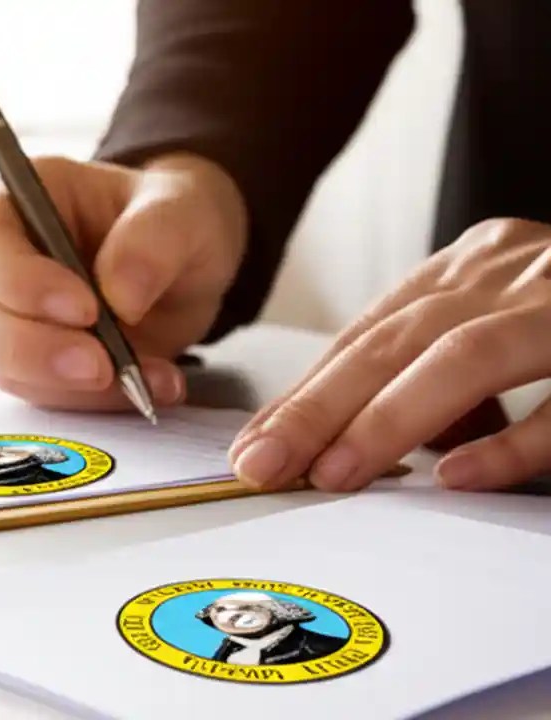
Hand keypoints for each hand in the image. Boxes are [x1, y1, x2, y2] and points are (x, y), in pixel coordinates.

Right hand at [0, 152, 246, 411]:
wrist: (189, 267)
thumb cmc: (173, 219)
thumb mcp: (183, 209)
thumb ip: (154, 240)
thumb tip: (121, 295)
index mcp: (18, 202)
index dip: (20, 282)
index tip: (84, 309)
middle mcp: (1, 262)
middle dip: (36, 350)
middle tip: (100, 365)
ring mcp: (10, 318)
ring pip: (4, 364)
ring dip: (69, 385)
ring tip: (145, 377)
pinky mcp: (35, 364)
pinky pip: (46, 394)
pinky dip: (96, 400)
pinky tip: (149, 385)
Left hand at [230, 218, 550, 492]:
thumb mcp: (516, 322)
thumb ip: (446, 369)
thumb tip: (374, 435)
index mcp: (476, 270)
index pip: (369, 334)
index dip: (306, 393)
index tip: (255, 444)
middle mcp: (511, 273)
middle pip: (392, 341)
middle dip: (316, 408)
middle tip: (261, 464)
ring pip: (459, 355)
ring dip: (385, 420)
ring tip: (331, 475)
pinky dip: (507, 442)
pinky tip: (455, 476)